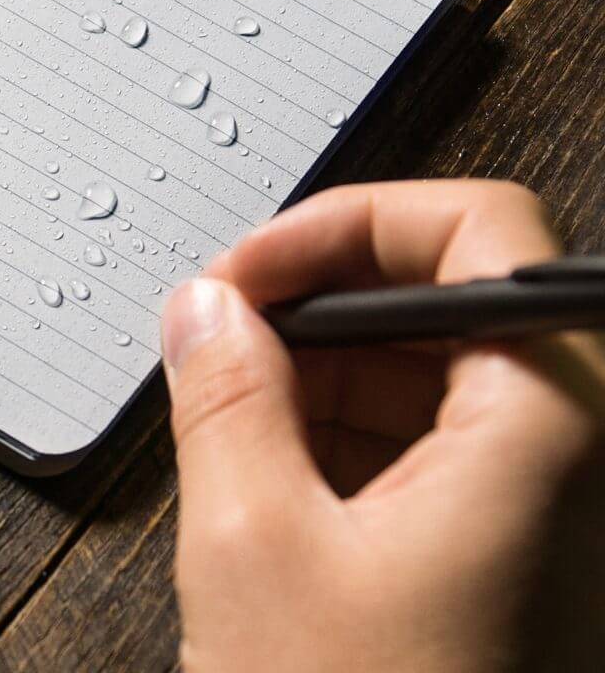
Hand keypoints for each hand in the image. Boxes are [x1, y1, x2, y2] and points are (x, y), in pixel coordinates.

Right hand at [162, 180, 604, 672]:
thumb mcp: (254, 545)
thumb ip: (222, 391)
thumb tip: (205, 306)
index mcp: (551, 423)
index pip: (472, 228)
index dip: (345, 226)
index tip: (253, 270)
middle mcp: (579, 450)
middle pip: (448, 295)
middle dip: (319, 304)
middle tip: (226, 337)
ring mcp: (554, 502)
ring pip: (434, 369)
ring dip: (324, 373)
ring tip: (239, 418)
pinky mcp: (520, 546)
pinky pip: (435, 440)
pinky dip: (349, 433)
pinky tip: (280, 474)